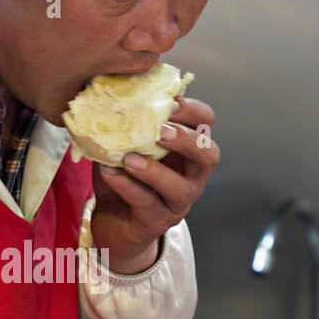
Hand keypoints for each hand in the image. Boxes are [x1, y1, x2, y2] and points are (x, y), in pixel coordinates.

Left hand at [89, 96, 219, 273]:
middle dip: (187, 140)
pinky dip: (127, 185)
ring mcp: (177, 202)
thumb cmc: (123, 178)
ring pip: (180, 187)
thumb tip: (111, 95)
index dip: (192, 109)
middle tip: (160, 130)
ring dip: (155, 169)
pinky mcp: (157, 222)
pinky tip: (110, 172)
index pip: (205, 123)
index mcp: (186, 149)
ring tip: (130, 158)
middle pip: (209, 155)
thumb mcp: (125, 145)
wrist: (112, 223)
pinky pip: (147, 202)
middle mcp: (191, 175)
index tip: (167, 101)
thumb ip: (126, 124)